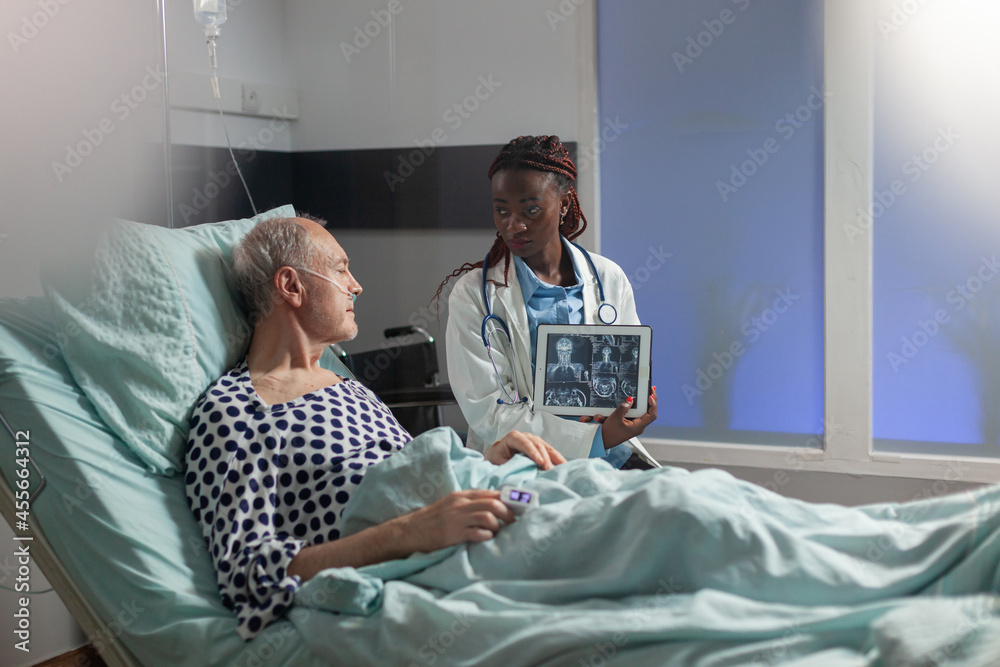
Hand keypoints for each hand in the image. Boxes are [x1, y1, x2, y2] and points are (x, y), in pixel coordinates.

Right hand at [396, 489, 515, 552]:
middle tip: (513, 522)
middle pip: (493, 503)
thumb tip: (495, 505)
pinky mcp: (453, 534)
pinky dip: (487, 536)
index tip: (519, 507)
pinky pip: (477, 533)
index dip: (508, 499)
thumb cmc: (433, 520)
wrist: (410, 531)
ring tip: (499, 532)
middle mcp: (460, 504)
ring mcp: (457, 518)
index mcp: (461, 495)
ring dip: (499, 525)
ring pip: (488, 516)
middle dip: (508, 513)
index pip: (491, 493)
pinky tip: (487, 538)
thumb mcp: (451, 505)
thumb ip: (469, 503)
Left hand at [483, 430, 566, 469]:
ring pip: (546, 447)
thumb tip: (520, 475)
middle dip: (545, 457)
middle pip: (538, 444)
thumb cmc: (495, 462)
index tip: (540, 462)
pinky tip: (563, 467)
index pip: (524, 442)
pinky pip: (549, 453)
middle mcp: (524, 437)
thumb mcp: (498, 465)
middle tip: (550, 471)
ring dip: (554, 458)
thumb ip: (509, 467)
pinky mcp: (539, 449)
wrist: (495, 460)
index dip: (532, 452)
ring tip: (562, 468)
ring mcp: (533, 441)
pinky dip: (556, 459)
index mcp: (512, 438)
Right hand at [580, 386, 656, 448]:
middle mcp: (639, 426)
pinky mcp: (631, 423)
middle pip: (650, 412)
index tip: (650, 395)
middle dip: (651, 400)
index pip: (652, 415)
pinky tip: (637, 401)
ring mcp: (635, 425)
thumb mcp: (615, 418)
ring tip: (647, 393)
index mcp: (638, 427)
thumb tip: (630, 399)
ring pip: (644, 413)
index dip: (653, 404)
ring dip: (645, 403)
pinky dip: (638, 406)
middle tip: (651, 389)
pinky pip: (637, 414)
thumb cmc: (609, 433)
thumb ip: (623, 407)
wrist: (603, 440)